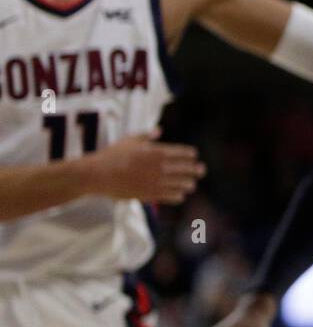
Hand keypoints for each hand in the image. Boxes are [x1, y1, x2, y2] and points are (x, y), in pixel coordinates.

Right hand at [84, 128, 205, 204]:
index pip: (182, 153)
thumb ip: (147, 136)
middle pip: (186, 169)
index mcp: (156, 152)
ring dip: (188, 184)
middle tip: (201, 170)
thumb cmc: (112, 155)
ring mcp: (155, 181)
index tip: (194, 156)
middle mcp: (159, 167)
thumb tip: (159, 130)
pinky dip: (178, 195)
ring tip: (191, 184)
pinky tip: (180, 195)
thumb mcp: (129, 141)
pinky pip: (170, 196)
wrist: (97, 175)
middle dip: (195, 169)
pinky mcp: (149, 194)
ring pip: (181, 184)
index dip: (190, 155)